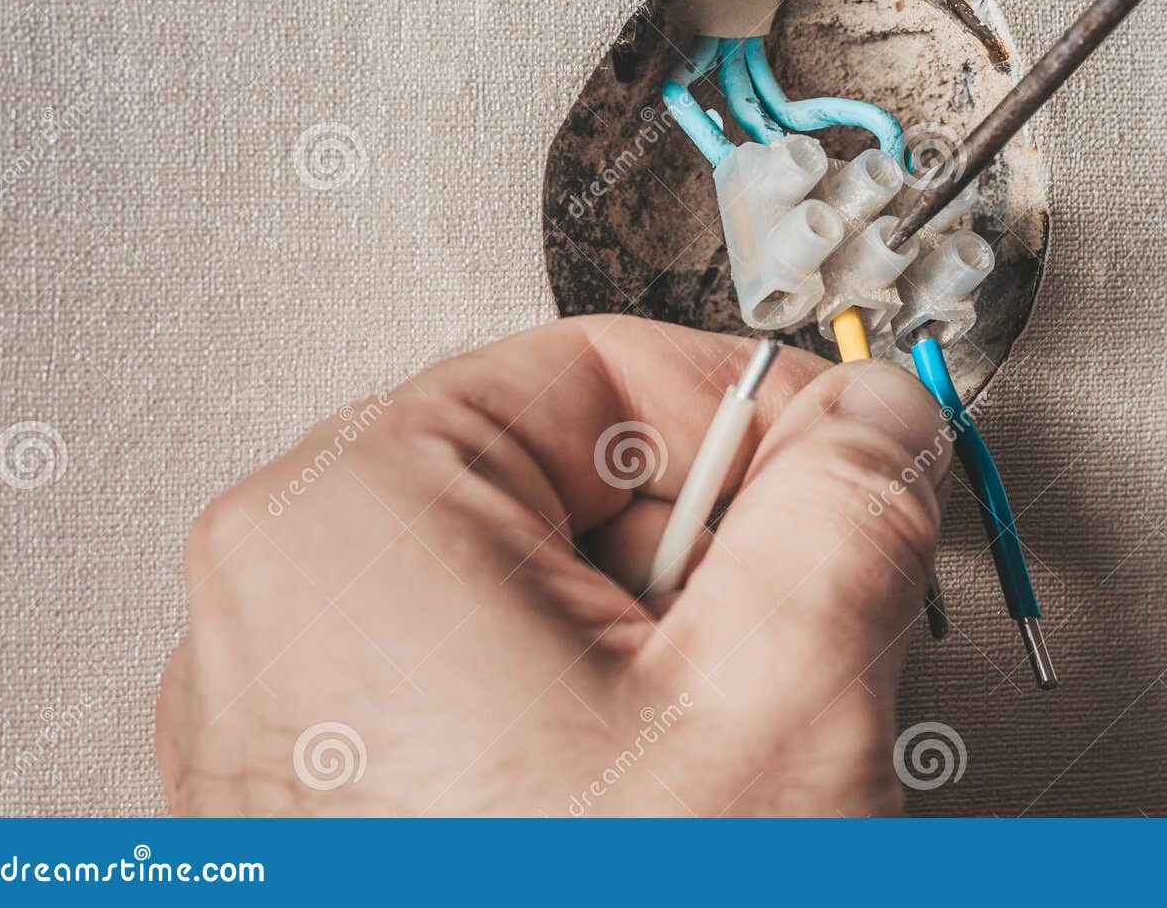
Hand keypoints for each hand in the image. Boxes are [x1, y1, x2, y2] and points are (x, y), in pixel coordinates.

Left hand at [156, 315, 951, 815]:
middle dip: (722, 545)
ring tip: (731, 745)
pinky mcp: (336, 802)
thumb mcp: (781, 694)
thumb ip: (849, 507)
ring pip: (542, 592)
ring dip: (678, 644)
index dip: (753, 409)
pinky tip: (662, 796)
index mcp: (354, 523)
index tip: (849, 461)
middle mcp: (285, 613)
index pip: (595, 364)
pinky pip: (494, 689)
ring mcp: (297, 720)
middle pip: (566, 478)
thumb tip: (881, 422)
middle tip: (809, 619)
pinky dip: (605, 718)